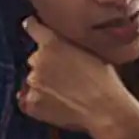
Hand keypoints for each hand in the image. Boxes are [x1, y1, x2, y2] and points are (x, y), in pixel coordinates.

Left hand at [16, 17, 138, 138]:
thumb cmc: (107, 84)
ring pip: (34, 80)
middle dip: (47, 65)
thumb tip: (64, 44)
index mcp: (54, 43)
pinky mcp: (31, 103)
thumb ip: (73, 46)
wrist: (107, 112)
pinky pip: (30, 100)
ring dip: (45, 85)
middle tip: (68, 76)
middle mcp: (38, 60)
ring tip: (68, 94)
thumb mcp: (95, 54)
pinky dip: (41, 103)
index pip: (33, 27)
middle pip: (36, 58)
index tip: (33, 26)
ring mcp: (32, 82)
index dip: (34, 27)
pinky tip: (61, 105)